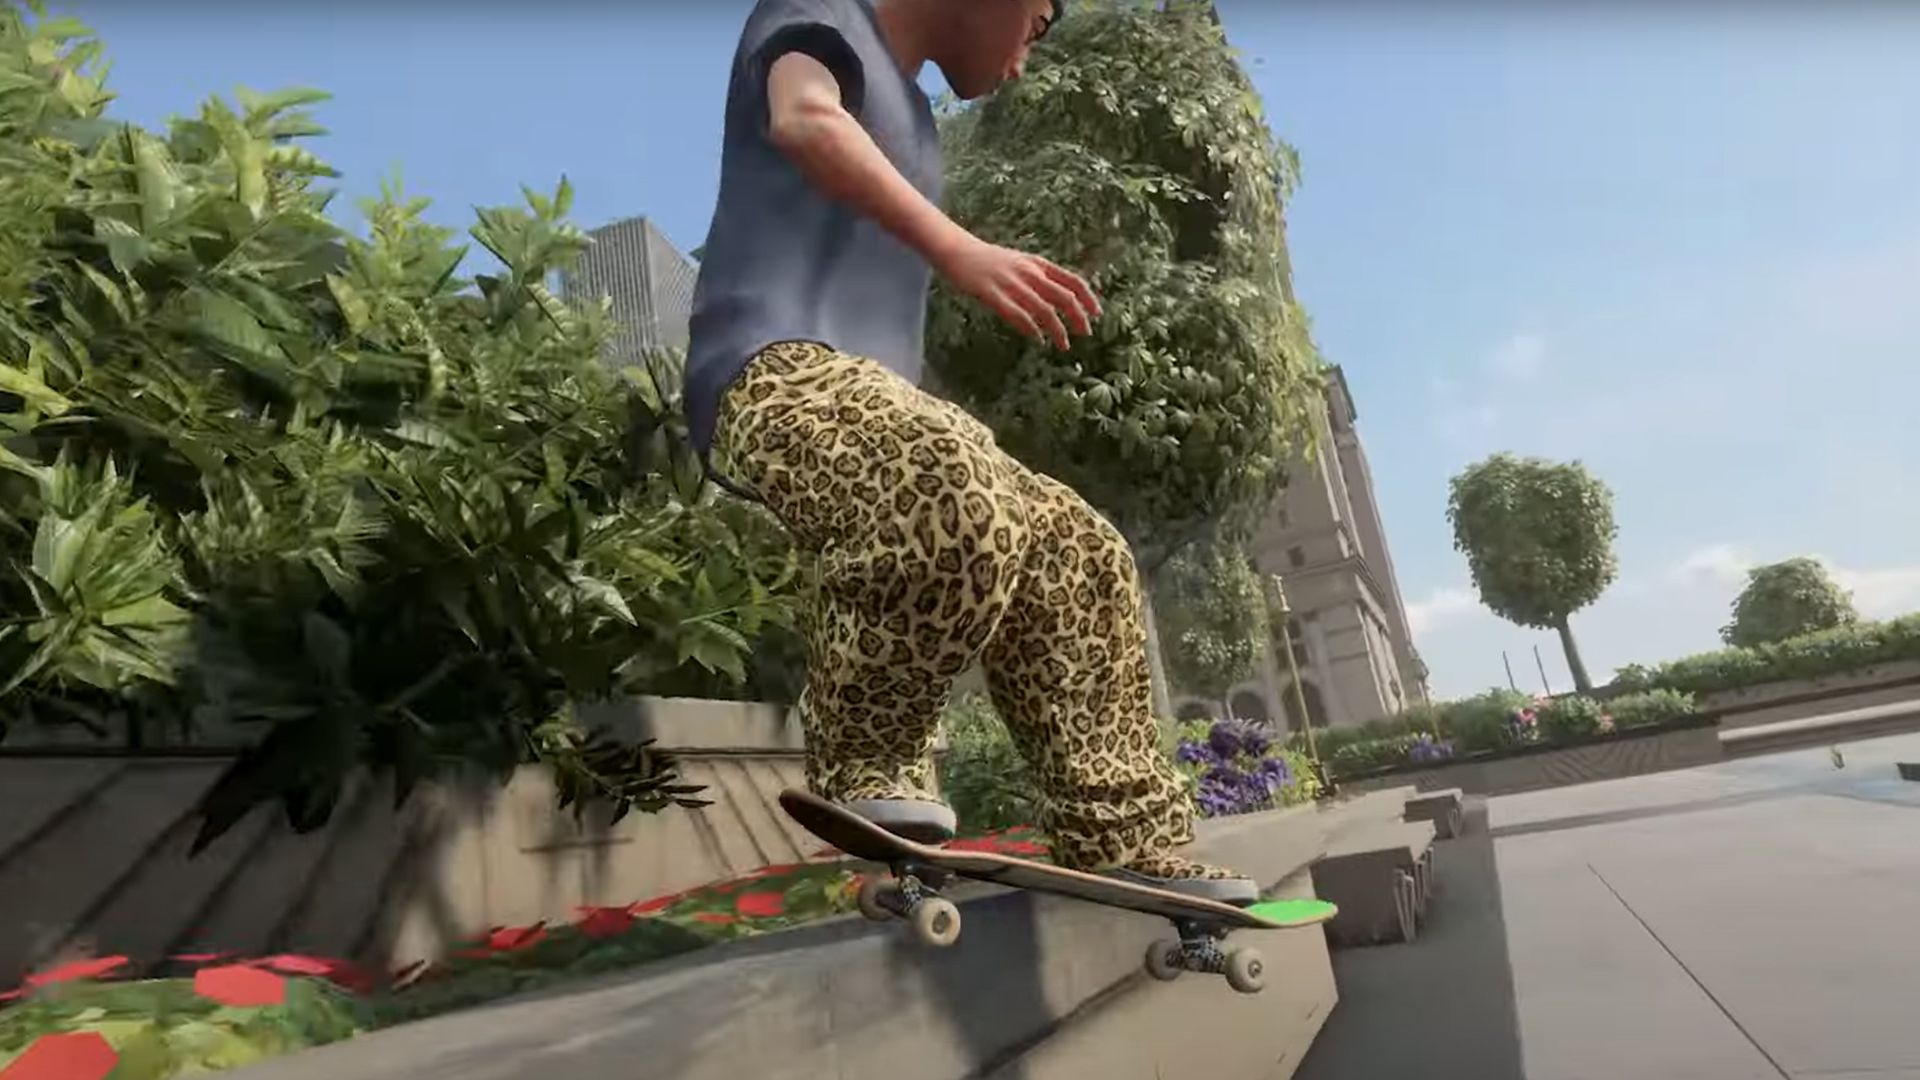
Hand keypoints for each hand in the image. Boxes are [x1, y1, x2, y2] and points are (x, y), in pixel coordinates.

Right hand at [936, 237, 1101, 349]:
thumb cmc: (991, 260)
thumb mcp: (1021, 262)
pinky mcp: (993, 294)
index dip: (1088, 298)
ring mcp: (1011, 283)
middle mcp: (1029, 272)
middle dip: (1078, 317)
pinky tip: (1038, 339)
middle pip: (1063, 296)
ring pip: (1044, 309)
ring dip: (1057, 330)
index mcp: (1038, 264)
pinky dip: (1031, 328)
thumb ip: (1040, 277)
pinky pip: (1017, 315)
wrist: (958, 251)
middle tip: (1085, 334)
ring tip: (1064, 345)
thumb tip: (1062, 298)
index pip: (1072, 280)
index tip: (1096, 314)